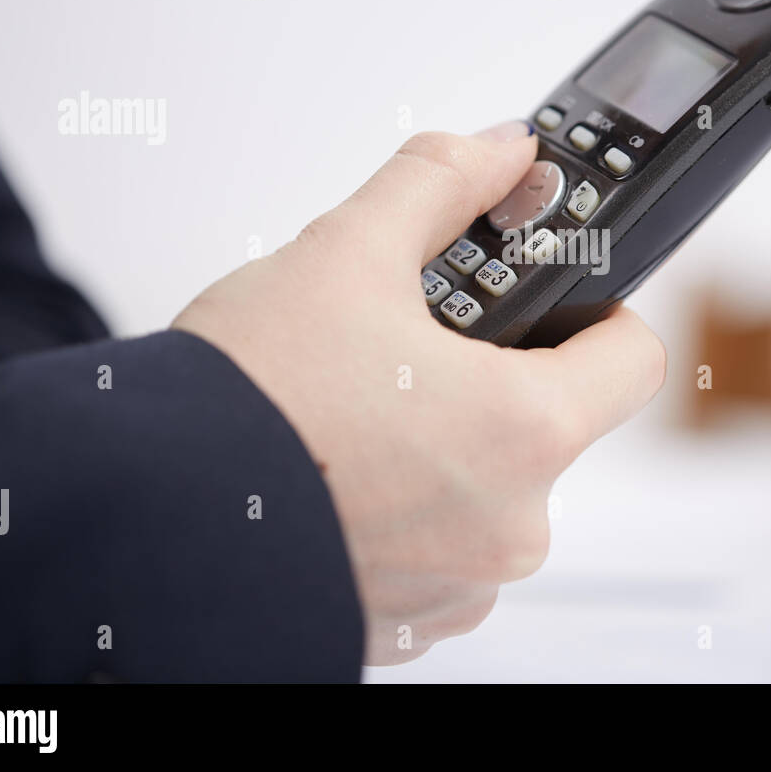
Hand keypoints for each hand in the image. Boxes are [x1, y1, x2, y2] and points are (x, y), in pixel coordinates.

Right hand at [173, 121, 666, 663]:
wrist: (136, 522)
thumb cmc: (241, 404)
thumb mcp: (343, 255)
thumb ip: (438, 185)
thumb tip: (501, 149)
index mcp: (525, 431)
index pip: (634, 359)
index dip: (600, 314)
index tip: (553, 301)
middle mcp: (511, 526)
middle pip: (552, 423)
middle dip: (493, 378)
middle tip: (414, 349)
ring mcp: (461, 586)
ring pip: (492, 489)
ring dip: (445, 448)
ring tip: (359, 415)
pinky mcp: (409, 622)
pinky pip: (440, 549)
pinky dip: (406, 511)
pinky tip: (337, 476)